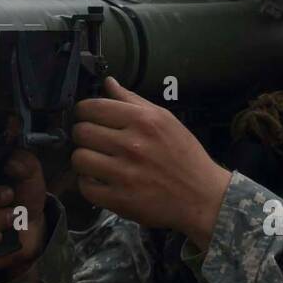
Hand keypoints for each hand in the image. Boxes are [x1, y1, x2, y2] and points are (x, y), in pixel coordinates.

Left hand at [71, 77, 231, 250]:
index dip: (83, 111)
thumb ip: (133, 100)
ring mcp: (124, 174)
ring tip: (96, 162)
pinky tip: (100, 180)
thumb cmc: (184, 156)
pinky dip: (89, 184)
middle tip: (93, 141)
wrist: (204, 197)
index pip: (92, 107)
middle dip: (83, 135)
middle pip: (81, 132)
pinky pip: (85, 187)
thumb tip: (108, 82)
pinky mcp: (119, 200)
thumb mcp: (165, 120)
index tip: (86, 117)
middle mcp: (132, 145)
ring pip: (78, 159)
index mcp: (142, 120)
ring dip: (84, 160)